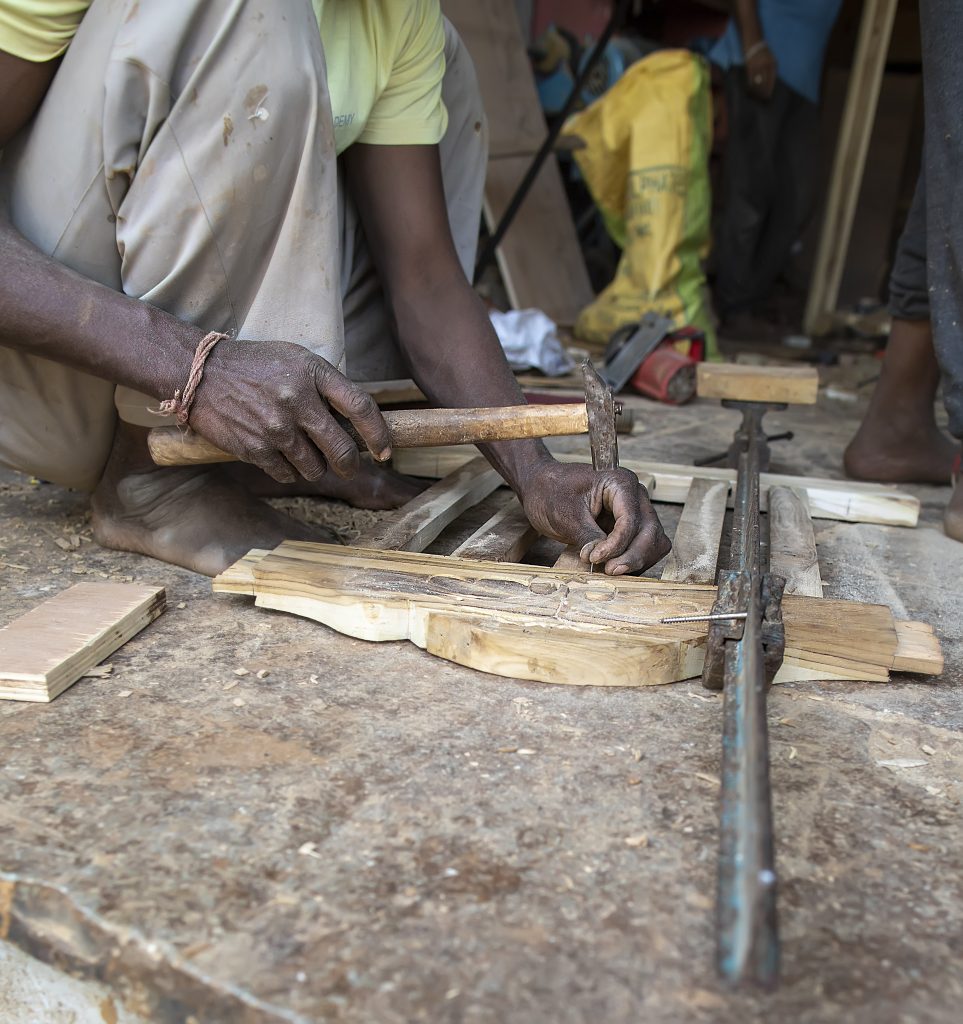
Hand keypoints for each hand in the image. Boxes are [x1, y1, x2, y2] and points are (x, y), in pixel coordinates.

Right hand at [187, 338, 391, 482]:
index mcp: (313, 373)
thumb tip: (360, 422)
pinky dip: (290, 471)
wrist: (201, 373)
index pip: (361, 407)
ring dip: (316, 467)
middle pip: (342, 449)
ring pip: (316, 468)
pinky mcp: (256, 449)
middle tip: (348, 466)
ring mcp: (276, 428)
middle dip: (350, 464)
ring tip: (304, 453)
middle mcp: (297, 401)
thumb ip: (327, 386)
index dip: (379, 434)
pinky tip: (281, 456)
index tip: (385, 451)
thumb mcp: (297, 360)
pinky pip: (288, 474)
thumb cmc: (256, 366)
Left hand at [519, 460, 670, 574]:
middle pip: (650, 531)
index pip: (630, 519)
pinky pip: (644, 547)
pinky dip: (634, 560)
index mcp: (621, 483)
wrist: (541, 488)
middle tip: (609, 570)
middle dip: (632, 555)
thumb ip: (588, 536)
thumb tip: (602, 560)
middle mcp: (634, 495)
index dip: (617, 544)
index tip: (595, 558)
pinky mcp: (631, 527)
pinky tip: (614, 567)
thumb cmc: (551, 492)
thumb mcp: (566, 515)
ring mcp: (636, 511)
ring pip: (653, 542)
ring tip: (609, 569)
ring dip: (636, 560)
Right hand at [745, 43, 776, 100]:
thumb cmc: (763, 53)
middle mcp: (766, 65)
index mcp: (773, 64)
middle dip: (763, 92)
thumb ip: (771, 71)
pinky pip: (750, 79)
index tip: (768, 97)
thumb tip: (769, 85)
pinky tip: (749, 90)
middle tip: (761, 99)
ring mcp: (758, 66)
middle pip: (764, 83)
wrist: (754, 43)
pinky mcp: (750, 67)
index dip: (769, 90)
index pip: (771, 80)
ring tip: (754, 97)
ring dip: (755, 91)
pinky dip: (750, 86)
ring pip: (757, 82)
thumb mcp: (770, 60)